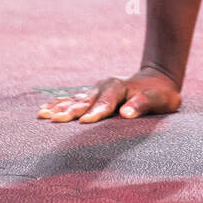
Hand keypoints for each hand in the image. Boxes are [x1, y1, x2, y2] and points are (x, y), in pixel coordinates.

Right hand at [36, 68, 181, 123]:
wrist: (156, 81)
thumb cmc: (160, 95)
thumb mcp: (159, 100)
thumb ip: (142, 105)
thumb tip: (126, 114)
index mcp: (119, 88)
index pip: (106, 103)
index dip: (96, 112)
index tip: (85, 121)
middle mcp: (104, 87)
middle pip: (85, 101)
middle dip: (70, 111)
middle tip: (55, 120)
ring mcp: (96, 91)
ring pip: (75, 100)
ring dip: (59, 108)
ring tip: (42, 115)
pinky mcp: (92, 96)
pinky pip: (72, 100)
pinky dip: (58, 105)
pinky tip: (44, 110)